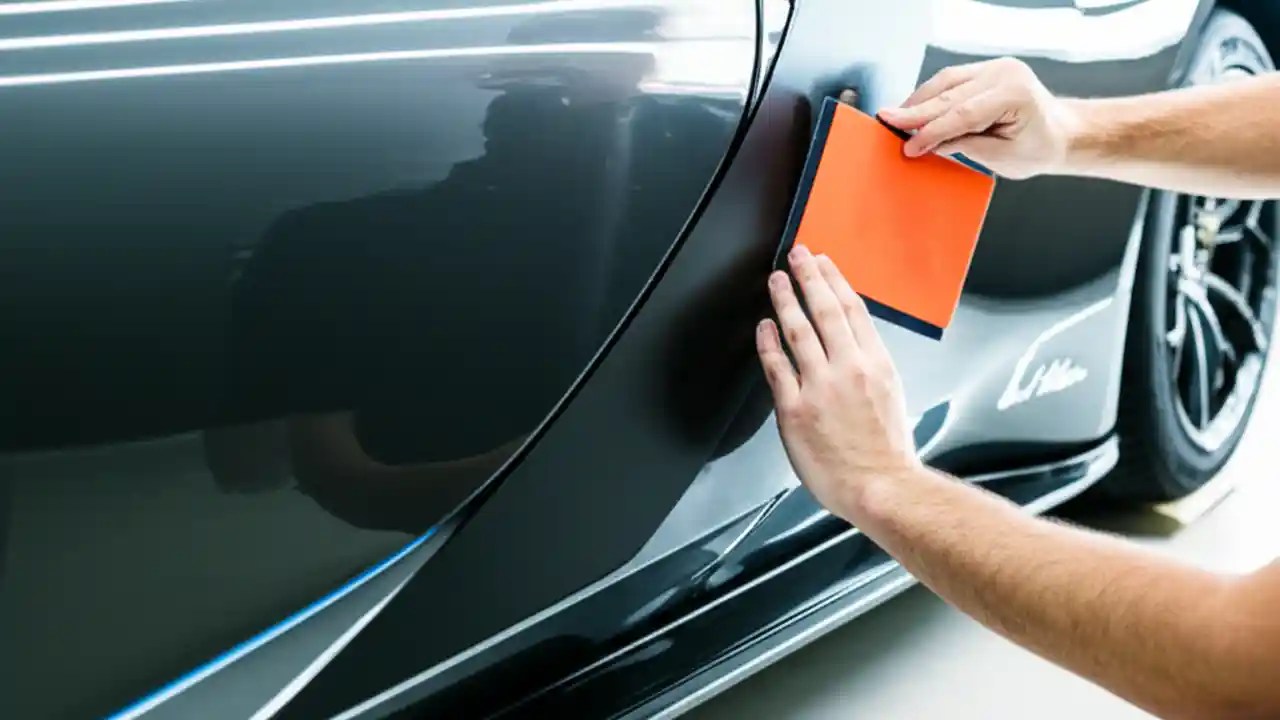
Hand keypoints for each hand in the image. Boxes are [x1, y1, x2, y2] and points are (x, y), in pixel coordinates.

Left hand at [756, 245, 921, 520]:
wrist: (880, 487)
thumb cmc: (887, 452)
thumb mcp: (891, 394)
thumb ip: (868, 365)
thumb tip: (851, 344)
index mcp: (876, 364)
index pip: (853, 310)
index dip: (834, 281)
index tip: (823, 263)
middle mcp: (848, 369)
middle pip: (825, 311)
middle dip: (808, 277)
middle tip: (796, 255)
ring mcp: (820, 388)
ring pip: (798, 332)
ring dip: (785, 301)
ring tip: (776, 280)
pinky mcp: (795, 410)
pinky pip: (776, 367)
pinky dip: (768, 342)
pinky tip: (763, 326)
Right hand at [877, 57, 1079, 178]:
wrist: (1060, 133)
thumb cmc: (1038, 148)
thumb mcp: (1001, 157)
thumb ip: (964, 145)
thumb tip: (929, 142)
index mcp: (1014, 93)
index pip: (962, 113)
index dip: (931, 131)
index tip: (908, 146)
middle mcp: (1004, 73)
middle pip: (949, 94)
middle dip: (915, 112)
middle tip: (886, 121)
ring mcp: (995, 67)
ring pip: (945, 82)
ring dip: (918, 101)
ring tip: (895, 118)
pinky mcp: (985, 70)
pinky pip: (950, 81)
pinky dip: (930, 96)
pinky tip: (913, 109)